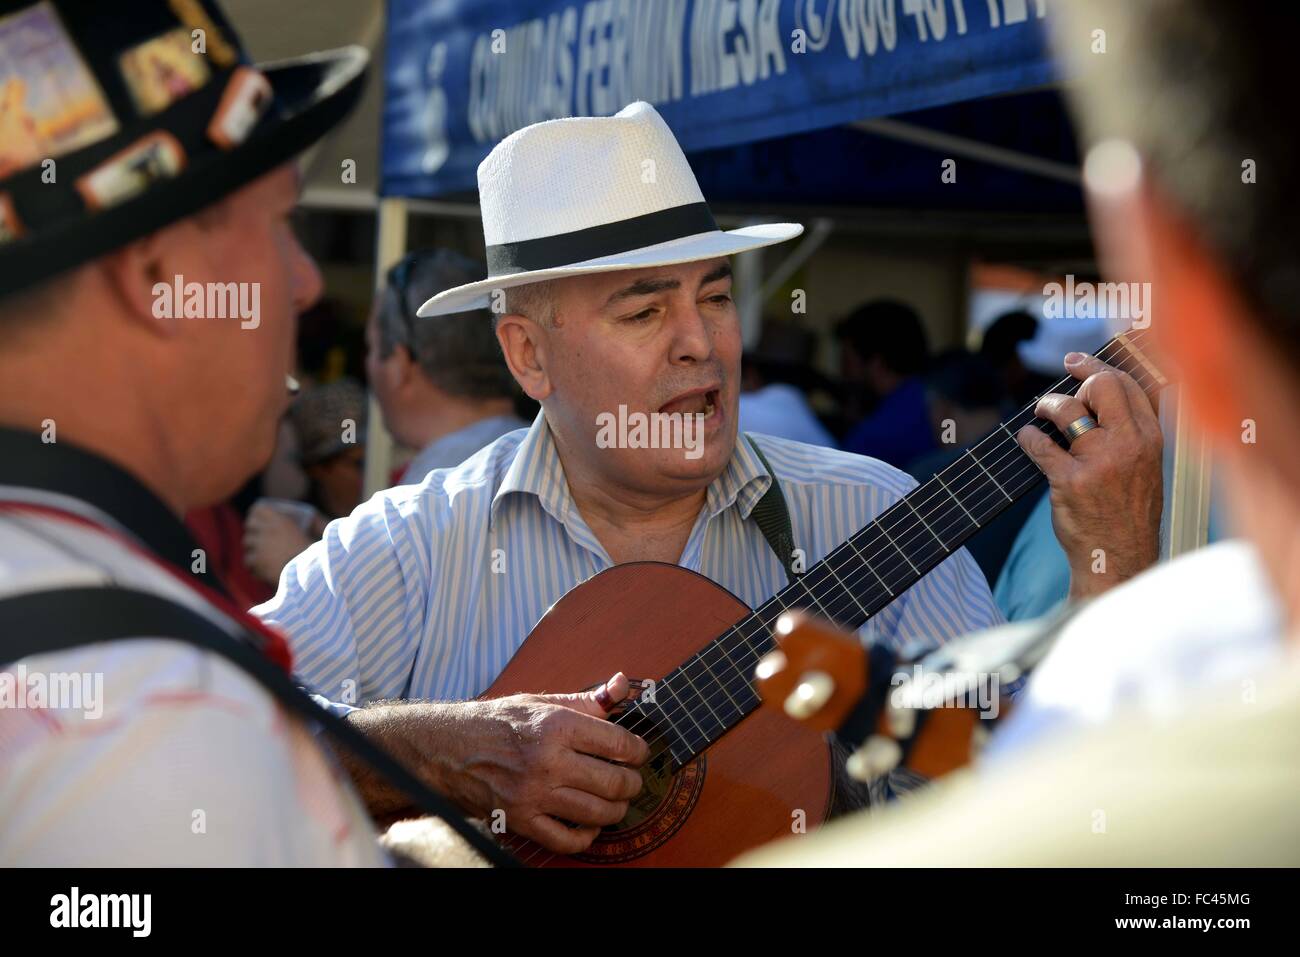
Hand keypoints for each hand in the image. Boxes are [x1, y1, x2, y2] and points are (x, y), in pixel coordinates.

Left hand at [243, 502, 317, 584]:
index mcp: (282, 520)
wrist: (313, 575)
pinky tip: (267, 571)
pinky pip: (249, 562)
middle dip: (254, 531)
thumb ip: (314, 521)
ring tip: (267, 558)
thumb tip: (306, 518)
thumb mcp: (320, 531)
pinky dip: (256, 568)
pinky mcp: (257, 562)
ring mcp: (260, 546)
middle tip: (260, 539)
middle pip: (249, 526)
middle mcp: (268, 530)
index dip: (257, 515)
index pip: (257, 509)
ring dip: (255, 550)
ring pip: (247, 545)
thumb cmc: (320, 554)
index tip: (259, 519)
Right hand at [350, 673, 649, 854]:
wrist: (447, 750)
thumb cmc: (497, 723)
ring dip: (617, 810)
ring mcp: (534, 794)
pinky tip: (589, 825)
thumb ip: (586, 699)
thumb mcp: (540, 702)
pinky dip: (586, 837)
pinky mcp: (521, 821)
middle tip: (632, 779)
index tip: (639, 752)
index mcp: (555, 725)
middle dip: (632, 783)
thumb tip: (623, 684)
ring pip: (597, 813)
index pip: (618, 743)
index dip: (638, 750)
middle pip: (614, 781)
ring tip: (617, 801)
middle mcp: (547, 761)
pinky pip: (567, 840)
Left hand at [1016, 352, 1162, 601]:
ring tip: (1040, 413)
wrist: (1118, 559)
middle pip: (1102, 385)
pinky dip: (1027, 437)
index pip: (1129, 384)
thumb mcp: (1144, 467)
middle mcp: (1130, 445)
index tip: (1076, 362)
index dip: (1098, 366)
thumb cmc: (1126, 513)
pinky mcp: (1071, 481)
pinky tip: (1026, 437)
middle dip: (1076, 382)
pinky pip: (1041, 445)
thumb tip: (1095, 394)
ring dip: (1047, 406)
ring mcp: (1101, 462)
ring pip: (1068, 411)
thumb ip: (1129, 432)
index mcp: (1150, 438)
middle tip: (1059, 396)